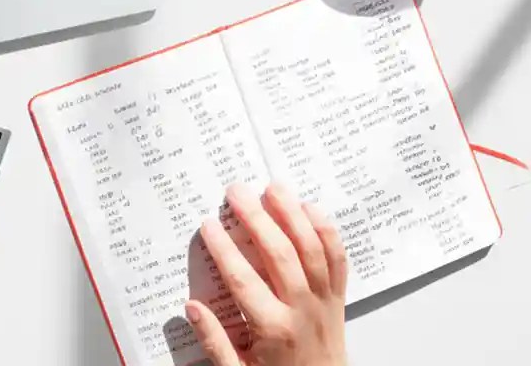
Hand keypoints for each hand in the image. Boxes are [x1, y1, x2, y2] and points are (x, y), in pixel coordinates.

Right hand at [186, 183, 347, 365]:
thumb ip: (215, 342)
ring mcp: (324, 301)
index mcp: (273, 329)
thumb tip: (192, 307)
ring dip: (292, 214)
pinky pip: (337, 257)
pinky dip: (327, 230)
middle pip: (279, 254)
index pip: (243, 281)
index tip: (208, 225)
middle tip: (235, 192)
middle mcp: (302, 310)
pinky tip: (310, 209)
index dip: (224, 250)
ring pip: (311, 248)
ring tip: (272, 189)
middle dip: (255, 218)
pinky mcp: (338, 297)